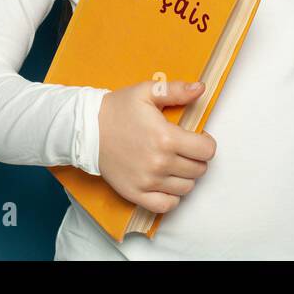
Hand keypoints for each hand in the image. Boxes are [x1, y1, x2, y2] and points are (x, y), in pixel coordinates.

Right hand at [96, 79, 216, 214]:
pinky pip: (167, 205)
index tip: (197, 137)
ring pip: (186, 188)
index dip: (206, 142)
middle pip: (199, 170)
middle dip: (197, 158)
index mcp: (166, 138)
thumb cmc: (118, 109)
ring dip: (186, 176)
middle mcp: (159, 163)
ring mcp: (147, 181)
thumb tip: (200, 88)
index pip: (207, 150)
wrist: (86, 130)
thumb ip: (177, 90)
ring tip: (175, 163)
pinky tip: (166, 182)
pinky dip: (172, 197)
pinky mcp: (135, 193)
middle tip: (185, 149)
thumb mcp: (148, 91)